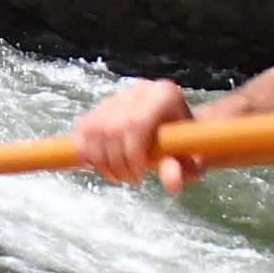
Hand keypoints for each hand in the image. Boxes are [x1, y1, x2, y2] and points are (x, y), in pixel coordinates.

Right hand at [74, 78, 197, 190]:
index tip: (139, 175)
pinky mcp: (103, 104)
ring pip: (93, 127)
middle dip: (116, 161)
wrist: (177, 132)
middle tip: (128, 180)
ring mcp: (119, 94)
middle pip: (111, 126)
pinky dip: (85, 149)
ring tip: (115, 175)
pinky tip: (97, 164)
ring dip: (99, 159)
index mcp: (164, 95)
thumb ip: (180, 170)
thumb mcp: (189, 162)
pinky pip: (83, 126)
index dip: (131, 153)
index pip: (135, 122)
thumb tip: (171, 183)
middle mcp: (140, 89)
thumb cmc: (185, 148)